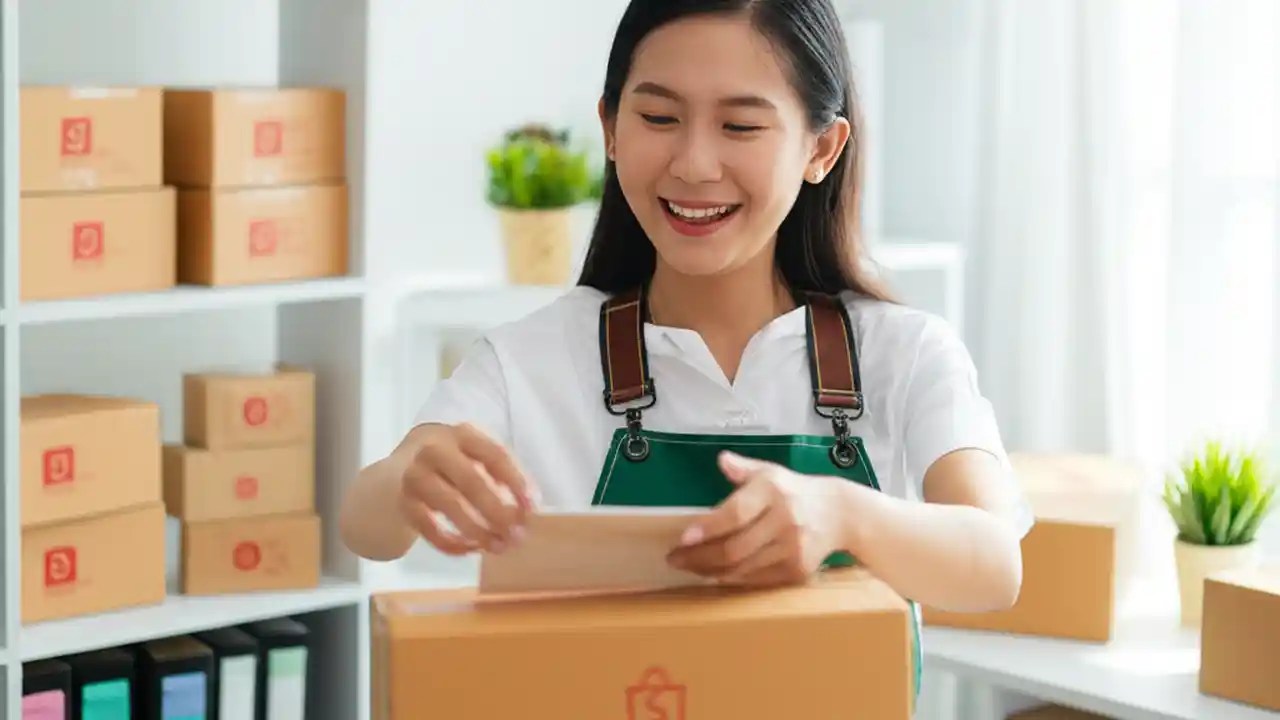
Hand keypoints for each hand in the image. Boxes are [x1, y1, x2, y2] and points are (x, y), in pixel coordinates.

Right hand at [397, 422, 536, 555]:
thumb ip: (502, 479)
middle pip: (471, 481)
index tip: (531, 508)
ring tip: (498, 546)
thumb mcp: (476, 460)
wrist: (398, 474)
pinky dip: (452, 543)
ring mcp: (415, 476)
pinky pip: (430, 528)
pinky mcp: (404, 503)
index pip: (494, 455)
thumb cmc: (453, 468)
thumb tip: (527, 511)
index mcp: (463, 435)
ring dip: (479, 530)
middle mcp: (435, 450)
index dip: (516, 482)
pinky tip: (471, 549)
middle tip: (517, 536)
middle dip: (498, 511)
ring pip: (450, 505)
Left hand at [666, 451, 848, 586]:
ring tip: (689, 567)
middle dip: (700, 557)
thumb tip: (722, 460)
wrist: (841, 514)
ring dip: (711, 571)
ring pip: (743, 568)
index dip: (708, 528)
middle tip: (675, 559)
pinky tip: (716, 575)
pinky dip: (733, 579)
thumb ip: (744, 469)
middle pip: (735, 547)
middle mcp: (784, 519)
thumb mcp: (772, 471)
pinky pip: (757, 580)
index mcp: (774, 490)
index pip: (735, 513)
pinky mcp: (797, 570)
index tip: (683, 538)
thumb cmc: (795, 491)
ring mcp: (792, 548)